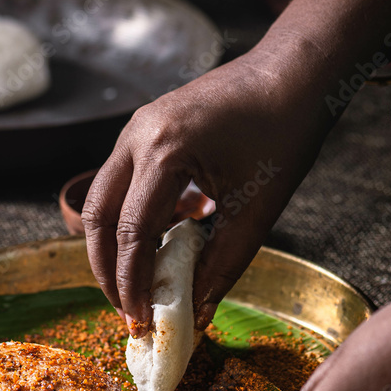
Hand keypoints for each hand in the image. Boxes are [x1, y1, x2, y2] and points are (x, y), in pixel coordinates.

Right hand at [82, 49, 331, 334]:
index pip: (131, 232)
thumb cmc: (284, 132)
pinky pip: (122, 182)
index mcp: (164, 150)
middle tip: (127, 308)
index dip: (132, 282)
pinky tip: (157, 244)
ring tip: (136, 283)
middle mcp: (137, 135)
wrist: (294, 71)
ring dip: (113, 244)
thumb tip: (195, 314)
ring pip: (102, 199)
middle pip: (97, 216)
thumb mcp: (257, 209)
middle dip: (106, 269)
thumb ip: (222, 265)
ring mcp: (136, 128)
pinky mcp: (144, 129)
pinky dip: (128, 218)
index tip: (141, 319)